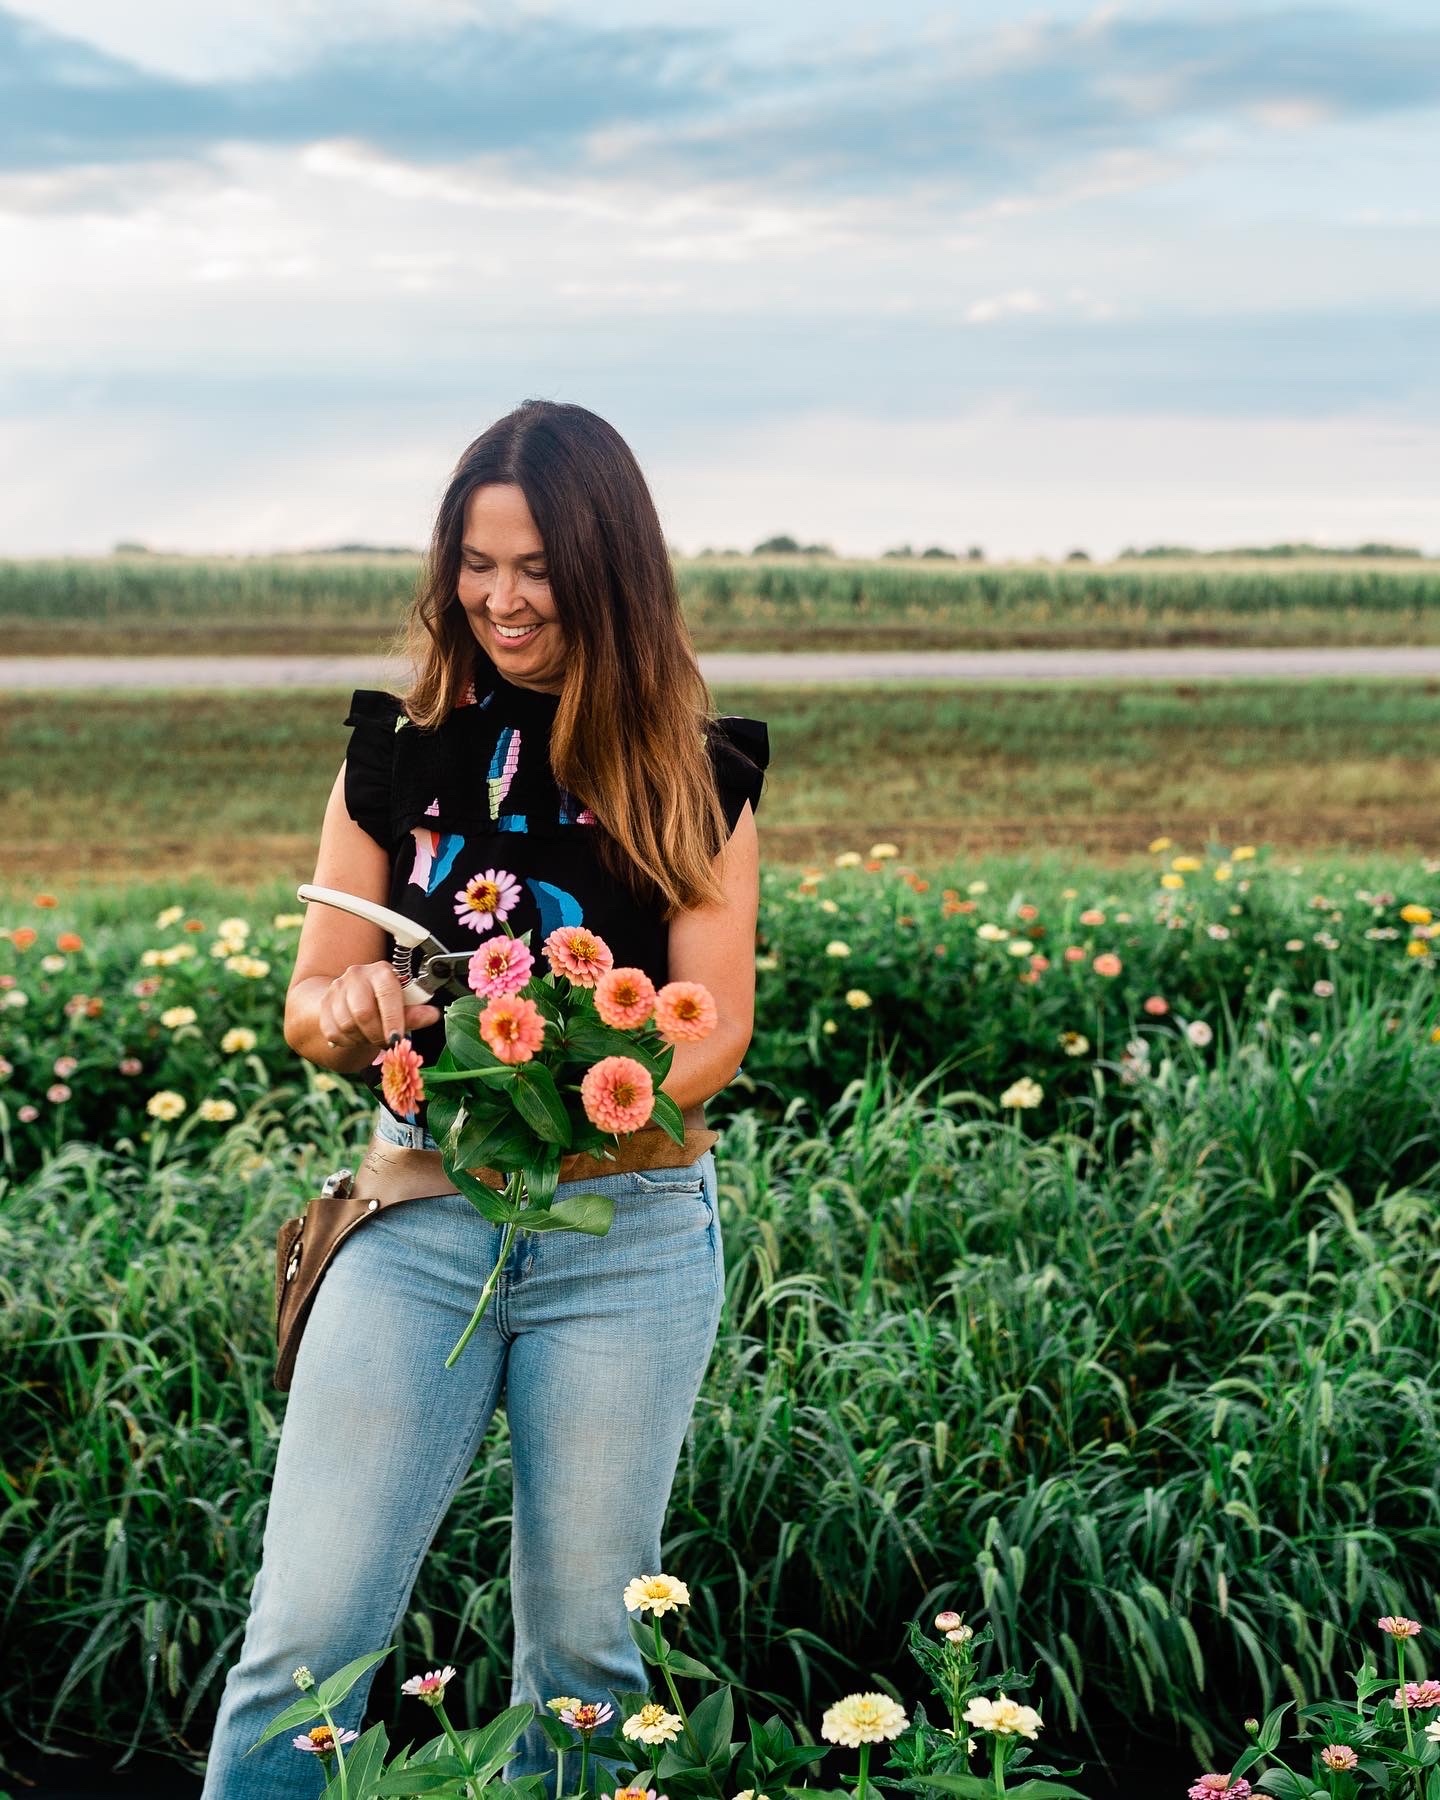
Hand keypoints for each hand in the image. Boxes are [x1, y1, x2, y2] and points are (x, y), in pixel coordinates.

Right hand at [319, 961, 442, 1053]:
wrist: (353, 998)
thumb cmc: (385, 1002)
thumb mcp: (402, 1004)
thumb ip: (414, 1012)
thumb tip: (432, 1015)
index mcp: (381, 971)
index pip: (386, 993)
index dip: (393, 1019)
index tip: (398, 1039)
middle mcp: (356, 975)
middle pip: (363, 1014)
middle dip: (377, 1035)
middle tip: (387, 1042)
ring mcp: (337, 989)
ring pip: (347, 1025)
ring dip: (362, 1039)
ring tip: (372, 1037)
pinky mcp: (324, 1005)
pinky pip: (334, 1033)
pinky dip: (348, 1042)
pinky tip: (357, 1036)